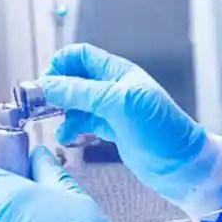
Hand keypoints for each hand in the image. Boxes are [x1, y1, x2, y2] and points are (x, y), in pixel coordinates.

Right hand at [37, 44, 221, 215]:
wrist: (183, 166)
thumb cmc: (161, 131)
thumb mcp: (119, 105)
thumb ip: (82, 92)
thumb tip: (47, 84)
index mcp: (117, 72)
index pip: (79, 55)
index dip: (59, 65)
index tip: (46, 86)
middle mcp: (113, 87)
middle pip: (74, 78)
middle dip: (55, 89)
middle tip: (39, 107)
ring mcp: (112, 109)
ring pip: (76, 102)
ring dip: (60, 111)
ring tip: (51, 125)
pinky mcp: (112, 130)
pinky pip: (83, 122)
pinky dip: (71, 128)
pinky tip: (67, 138)